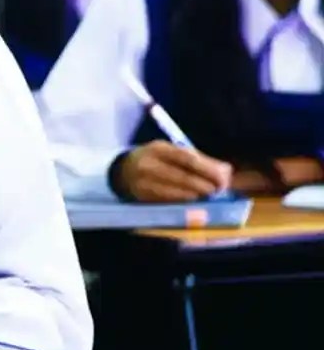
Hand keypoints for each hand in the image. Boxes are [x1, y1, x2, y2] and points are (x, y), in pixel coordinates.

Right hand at [116, 141, 231, 201]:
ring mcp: (144, 182)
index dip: (208, 169)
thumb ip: (198, 159)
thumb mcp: (171, 152)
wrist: (123, 171)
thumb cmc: (156, 160)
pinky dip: (185, 201)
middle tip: (219, 189)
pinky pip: (169, 201)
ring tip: (208, 194)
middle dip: (206, 185)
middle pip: (184, 177)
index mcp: (158, 149)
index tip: (223, 177)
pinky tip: (193, 199)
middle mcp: (149, 165)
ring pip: (177, 192)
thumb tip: (226, 170)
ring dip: (198, 195)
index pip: (187, 158)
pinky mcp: (143, 196)